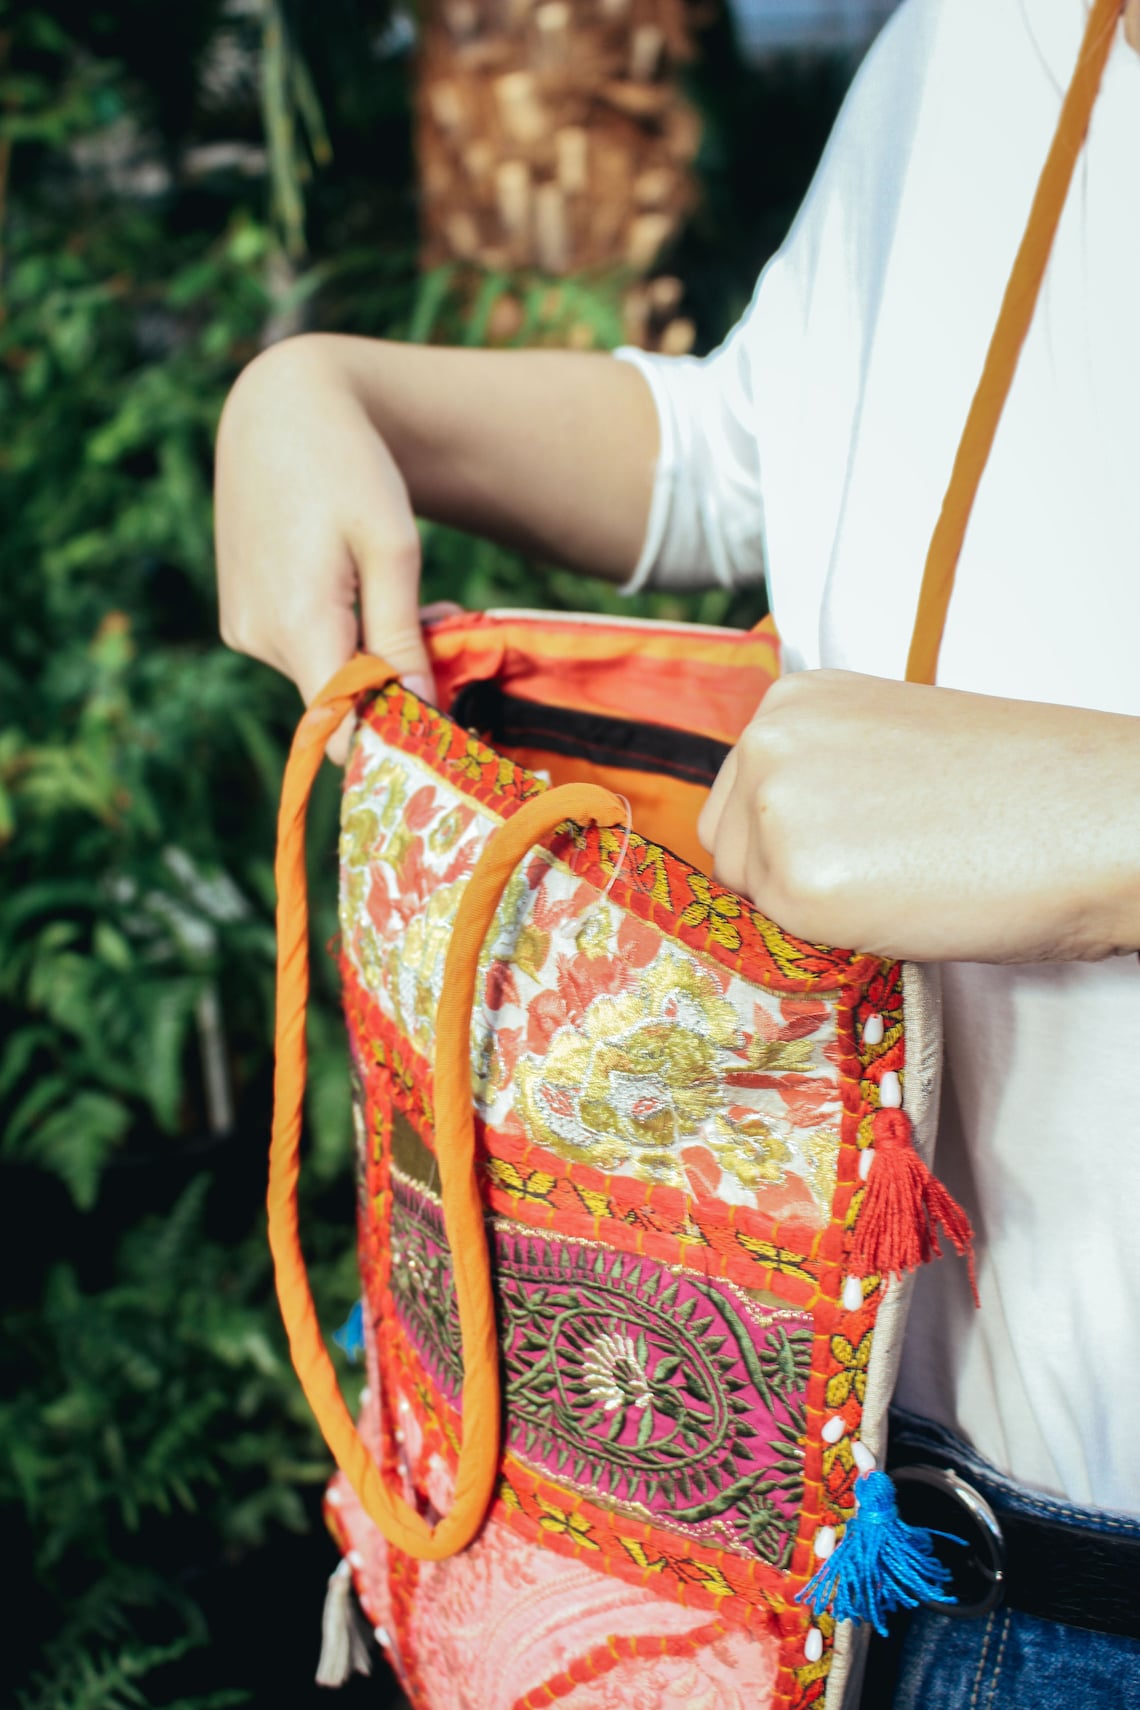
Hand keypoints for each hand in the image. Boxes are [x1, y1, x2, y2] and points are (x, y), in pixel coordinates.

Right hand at [215, 338, 433, 761]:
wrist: (281, 407)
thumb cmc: (348, 465)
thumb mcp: (392, 549)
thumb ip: (401, 638)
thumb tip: (420, 715)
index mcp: (298, 622)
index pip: (340, 728)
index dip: (391, 735)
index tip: (441, 716)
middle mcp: (257, 637)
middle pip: (338, 702)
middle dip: (396, 681)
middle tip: (445, 623)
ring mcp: (243, 629)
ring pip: (323, 676)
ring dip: (373, 652)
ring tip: (408, 592)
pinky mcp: (241, 617)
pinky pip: (302, 650)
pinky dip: (342, 635)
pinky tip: (363, 588)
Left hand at [698, 668, 1139, 962]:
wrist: (1099, 817)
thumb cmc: (1022, 787)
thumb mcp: (891, 746)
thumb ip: (823, 773)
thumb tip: (786, 834)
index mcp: (794, 699)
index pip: (742, 795)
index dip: (797, 836)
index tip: (862, 844)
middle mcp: (767, 742)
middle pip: (729, 847)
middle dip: (788, 873)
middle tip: (887, 869)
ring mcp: (775, 810)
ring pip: (754, 896)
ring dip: (812, 906)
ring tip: (905, 880)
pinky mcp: (798, 883)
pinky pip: (787, 936)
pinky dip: (838, 936)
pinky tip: (907, 904)